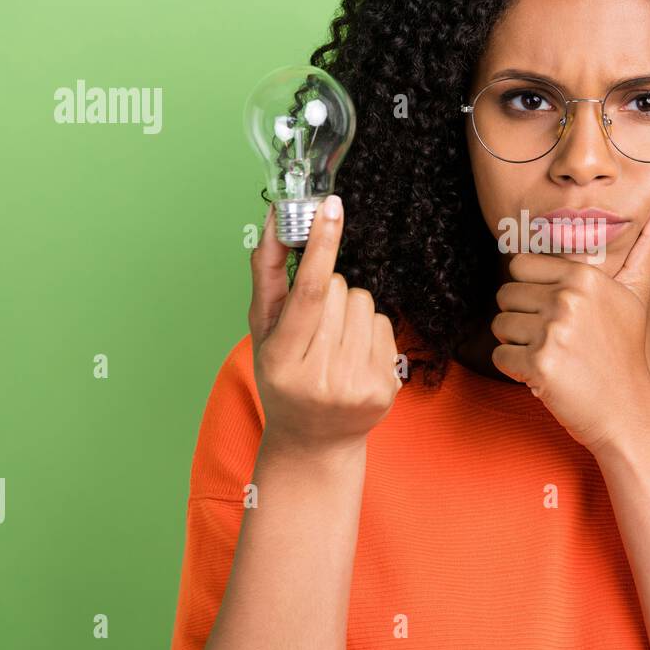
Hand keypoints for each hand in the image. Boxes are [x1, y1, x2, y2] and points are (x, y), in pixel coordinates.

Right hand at [248, 195, 400, 455]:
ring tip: (334, 340)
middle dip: (328, 288)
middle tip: (315, 323)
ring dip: (349, 308)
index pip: (309, 293)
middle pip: (339, 290)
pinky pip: (384, 323)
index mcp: (282, 361)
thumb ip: (268, 275)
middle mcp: (321, 376)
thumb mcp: (263, 332)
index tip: (331, 208)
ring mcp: (357, 385)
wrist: (314, 441)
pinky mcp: (386, 387)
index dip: (321, 246)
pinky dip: (368, 328)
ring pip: (364, 302)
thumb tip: (277, 219)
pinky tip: (354, 354)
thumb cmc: (283, 378)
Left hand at [490, 189, 649, 451]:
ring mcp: (554, 332)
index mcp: (584, 276)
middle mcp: (568, 298)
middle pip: (505, 294)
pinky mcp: (540, 365)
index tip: (553, 313)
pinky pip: (499, 357)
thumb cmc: (624, 350)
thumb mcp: (637, 292)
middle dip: (520, 319)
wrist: (627, 410)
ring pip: (499, 325)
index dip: (530, 292)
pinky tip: (544, 376)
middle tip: (553, 340)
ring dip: (517, 346)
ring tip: (551, 357)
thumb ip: (649, 243)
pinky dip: (515, 371)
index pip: (519, 265)